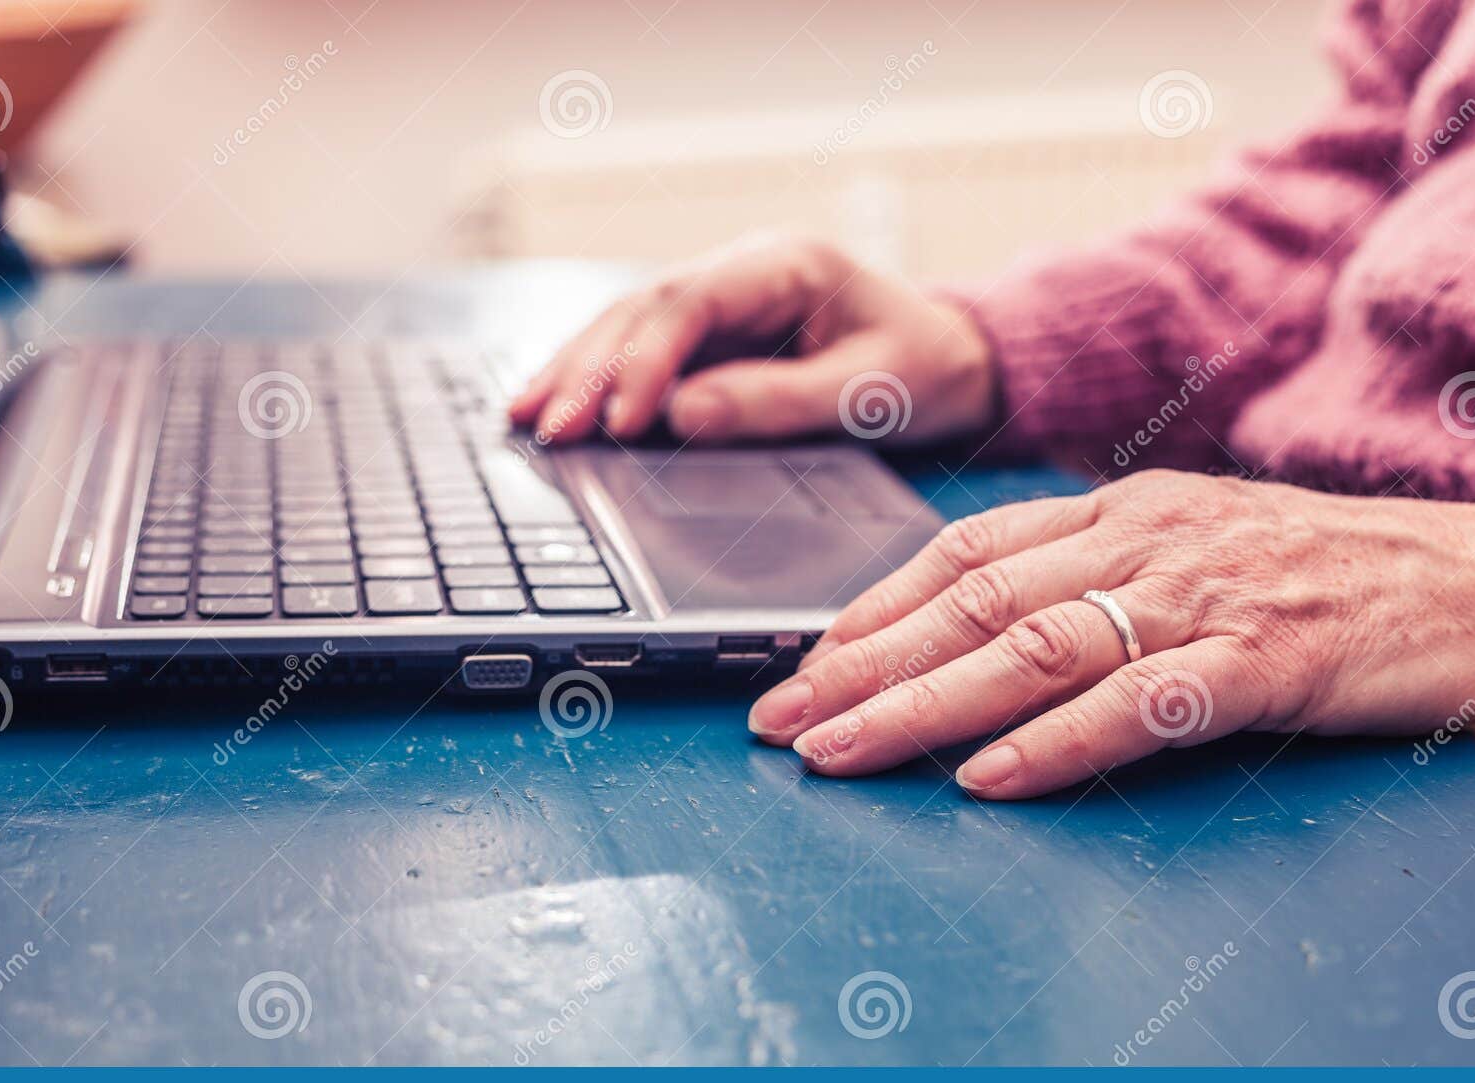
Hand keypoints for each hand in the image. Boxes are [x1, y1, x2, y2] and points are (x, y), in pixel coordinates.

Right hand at [508, 234, 995, 444]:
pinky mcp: (711, 339)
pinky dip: (596, 380)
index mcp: (786, 265)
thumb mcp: (867, 390)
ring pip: (628, 326)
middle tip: (548, 425)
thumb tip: (683, 415)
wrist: (949, 364)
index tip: (622, 419)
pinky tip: (554, 402)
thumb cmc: (920, 369)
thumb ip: (778, 402)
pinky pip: (640, 352)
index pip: (692, 303)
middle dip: (591, 369)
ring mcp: (722, 302)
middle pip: (644, 309)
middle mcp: (742, 272)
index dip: (646, 361)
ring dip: (576, 371)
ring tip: (526, 416)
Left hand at [746, 469, 1474, 798]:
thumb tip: (978, 634)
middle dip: (862, 664)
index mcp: (1119, 509)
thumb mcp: (1190, 547)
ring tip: (842, 751)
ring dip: (922, 705)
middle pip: (972, 603)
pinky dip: (1057, 744)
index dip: (874, 606)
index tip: (803, 659)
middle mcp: (1144, 540)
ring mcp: (1201, 597)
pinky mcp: (1262, 660)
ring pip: (1032, 648)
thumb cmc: (1322, 575)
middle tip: (781, 717)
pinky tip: (987, 778)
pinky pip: (1140, 705)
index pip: (963, 552)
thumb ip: (1090, 576)